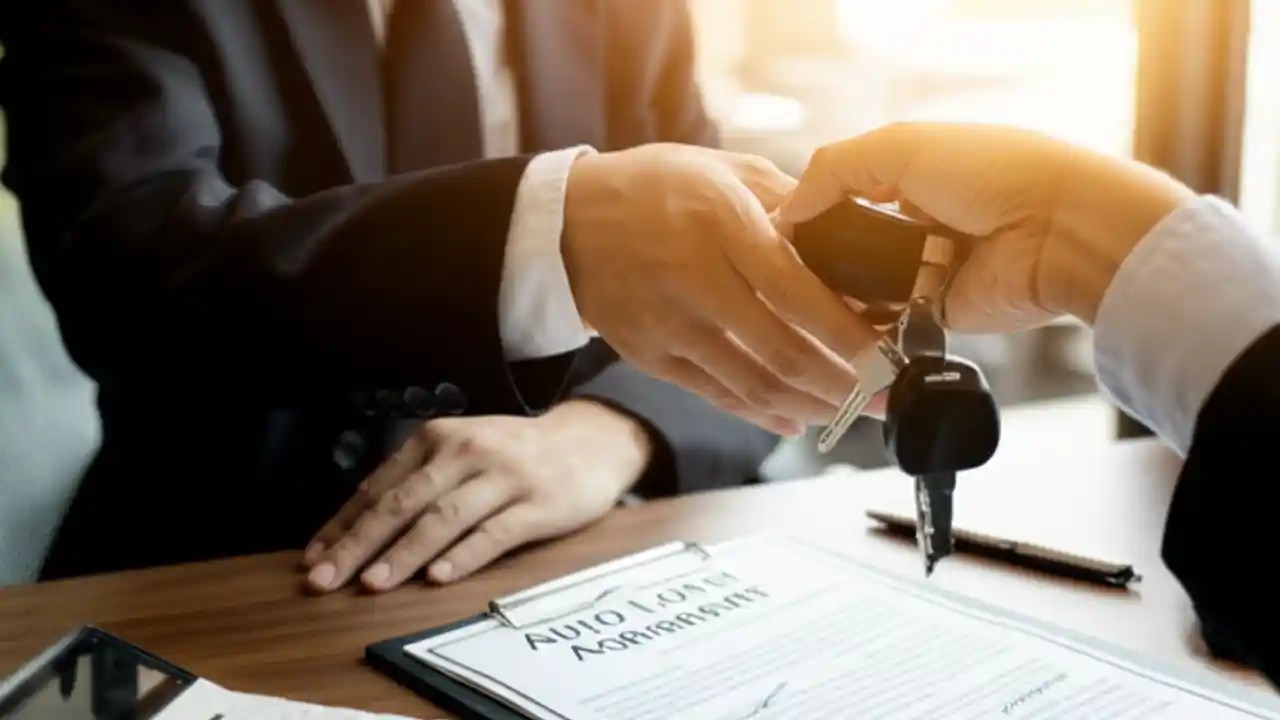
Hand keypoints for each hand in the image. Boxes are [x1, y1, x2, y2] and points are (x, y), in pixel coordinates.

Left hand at [302, 400, 650, 591]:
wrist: (591, 440)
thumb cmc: (515, 453)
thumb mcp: (463, 449)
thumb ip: (419, 479)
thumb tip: (358, 525)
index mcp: (439, 438)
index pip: (380, 486)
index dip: (343, 525)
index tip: (313, 559)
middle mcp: (467, 452)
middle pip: (403, 503)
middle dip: (359, 544)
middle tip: (324, 580)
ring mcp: (504, 478)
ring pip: (444, 519)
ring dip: (404, 554)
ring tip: (373, 584)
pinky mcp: (538, 505)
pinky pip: (494, 533)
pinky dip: (463, 556)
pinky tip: (437, 578)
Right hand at [564, 143, 878, 435]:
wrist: (567, 222)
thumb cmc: (654, 188)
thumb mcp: (722, 169)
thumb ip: (787, 198)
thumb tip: (849, 227)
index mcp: (721, 224)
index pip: (796, 291)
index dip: (846, 332)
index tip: (886, 353)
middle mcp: (694, 278)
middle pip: (780, 349)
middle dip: (842, 382)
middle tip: (884, 393)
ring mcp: (668, 323)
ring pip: (751, 382)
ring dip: (807, 403)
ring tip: (849, 409)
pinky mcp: (648, 354)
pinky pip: (714, 394)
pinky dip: (759, 412)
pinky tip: (794, 418)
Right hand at [779, 123, 1194, 329]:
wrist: (1060, 230)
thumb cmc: (997, 174)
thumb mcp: (901, 146)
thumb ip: (834, 170)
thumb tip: (788, 209)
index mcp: (915, 174)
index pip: (845, 193)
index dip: (810, 210)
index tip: (775, 229)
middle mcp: (921, 222)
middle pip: (848, 245)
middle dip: (819, 257)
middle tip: (784, 269)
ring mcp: (928, 270)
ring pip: (861, 288)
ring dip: (836, 292)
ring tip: (803, 297)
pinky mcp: (938, 313)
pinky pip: (887, 323)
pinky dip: (863, 324)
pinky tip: (837, 321)